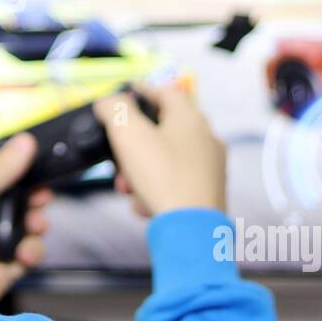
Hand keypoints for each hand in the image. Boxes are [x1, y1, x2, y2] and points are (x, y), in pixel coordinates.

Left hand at [0, 134, 50, 309]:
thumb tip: (26, 142)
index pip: (2, 178)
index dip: (21, 175)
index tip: (38, 170)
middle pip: (22, 202)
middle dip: (35, 200)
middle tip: (39, 199)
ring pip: (31, 226)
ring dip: (37, 224)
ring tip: (33, 226)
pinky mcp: (6, 267)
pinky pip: (31, 253)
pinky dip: (32, 251)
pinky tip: (21, 253)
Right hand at [93, 83, 225, 217]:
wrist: (191, 228)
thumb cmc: (161, 176)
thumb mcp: (128, 134)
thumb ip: (115, 109)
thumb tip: (110, 102)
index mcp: (190, 117)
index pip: (165, 91)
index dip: (141, 91)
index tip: (123, 98)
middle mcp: (206, 137)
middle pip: (162, 130)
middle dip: (133, 146)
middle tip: (118, 161)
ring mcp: (211, 165)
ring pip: (167, 158)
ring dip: (141, 170)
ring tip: (128, 188)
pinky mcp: (210, 190)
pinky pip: (176, 181)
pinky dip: (157, 188)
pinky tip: (146, 204)